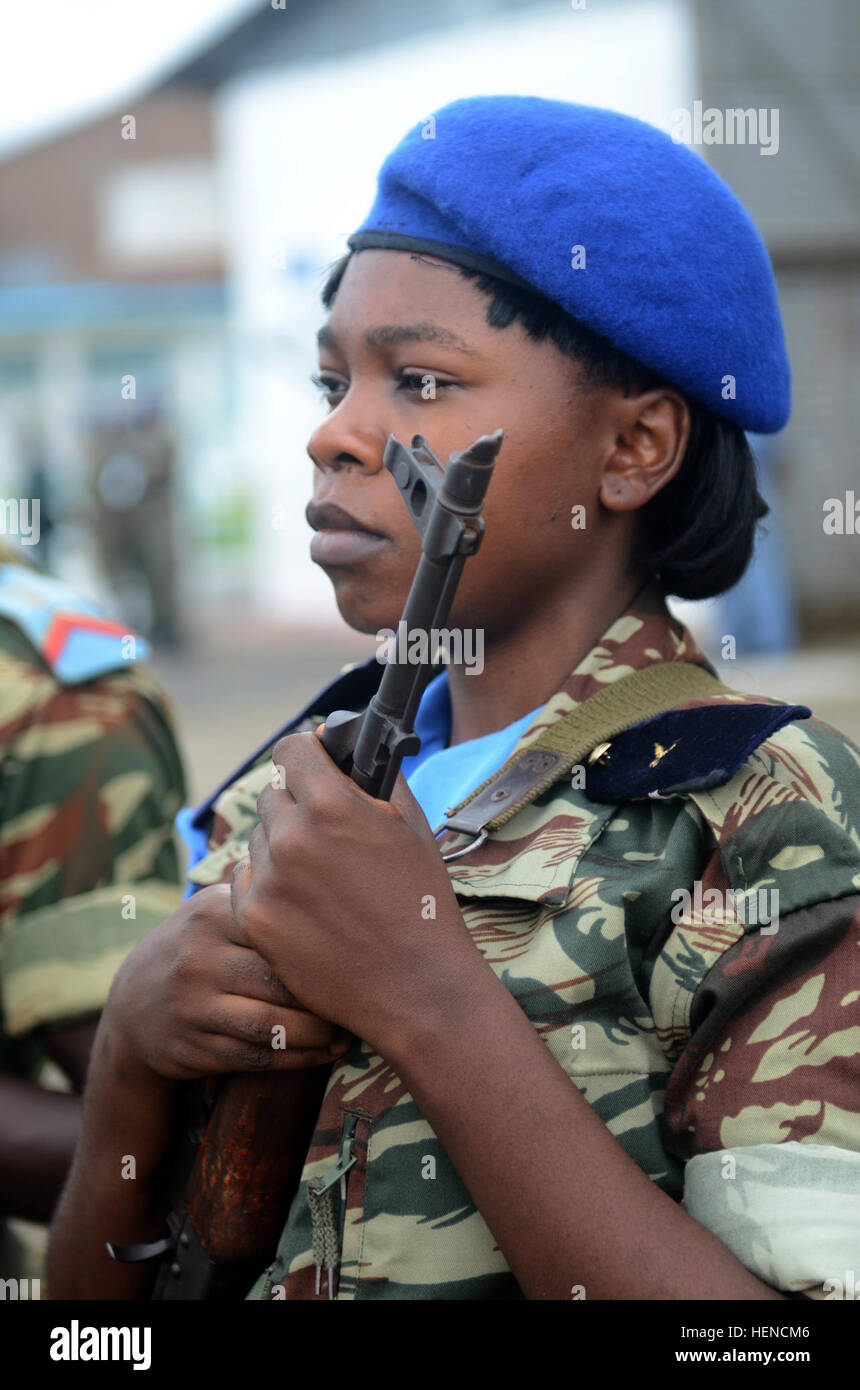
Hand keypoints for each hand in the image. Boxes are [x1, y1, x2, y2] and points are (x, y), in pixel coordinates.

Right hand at [104, 883, 352, 1081]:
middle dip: (325, 994)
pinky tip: (325, 1052)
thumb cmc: (198, 947)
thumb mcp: (215, 910)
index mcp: (212, 914)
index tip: (361, 951)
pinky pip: (255, 1056)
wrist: (133, 1003)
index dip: (323, 944)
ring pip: (270, 1025)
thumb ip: (261, 894)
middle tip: (363, 998)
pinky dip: (297, 1059)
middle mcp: (198, 959)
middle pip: (278, 980)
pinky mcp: (192, 1047)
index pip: (277, 927)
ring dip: (317, 1034)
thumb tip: (331, 866)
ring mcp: (192, 1006)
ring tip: (347, 1032)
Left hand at [230, 730, 484, 1055]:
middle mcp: (290, 837)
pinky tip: (304, 902)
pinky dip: (269, 883)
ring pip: (259, 839)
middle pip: (272, 795)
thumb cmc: (422, 902)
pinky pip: (246, 879)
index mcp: (331, 805)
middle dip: (298, 804)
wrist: (415, 986)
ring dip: (282, 846)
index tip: (315, 765)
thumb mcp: (412, 825)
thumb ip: (375, 775)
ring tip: (323, 877)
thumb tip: (344, 743)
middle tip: (328, 832)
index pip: (291, 750)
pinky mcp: (254, 919)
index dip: (307, 754)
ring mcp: (268, 881)